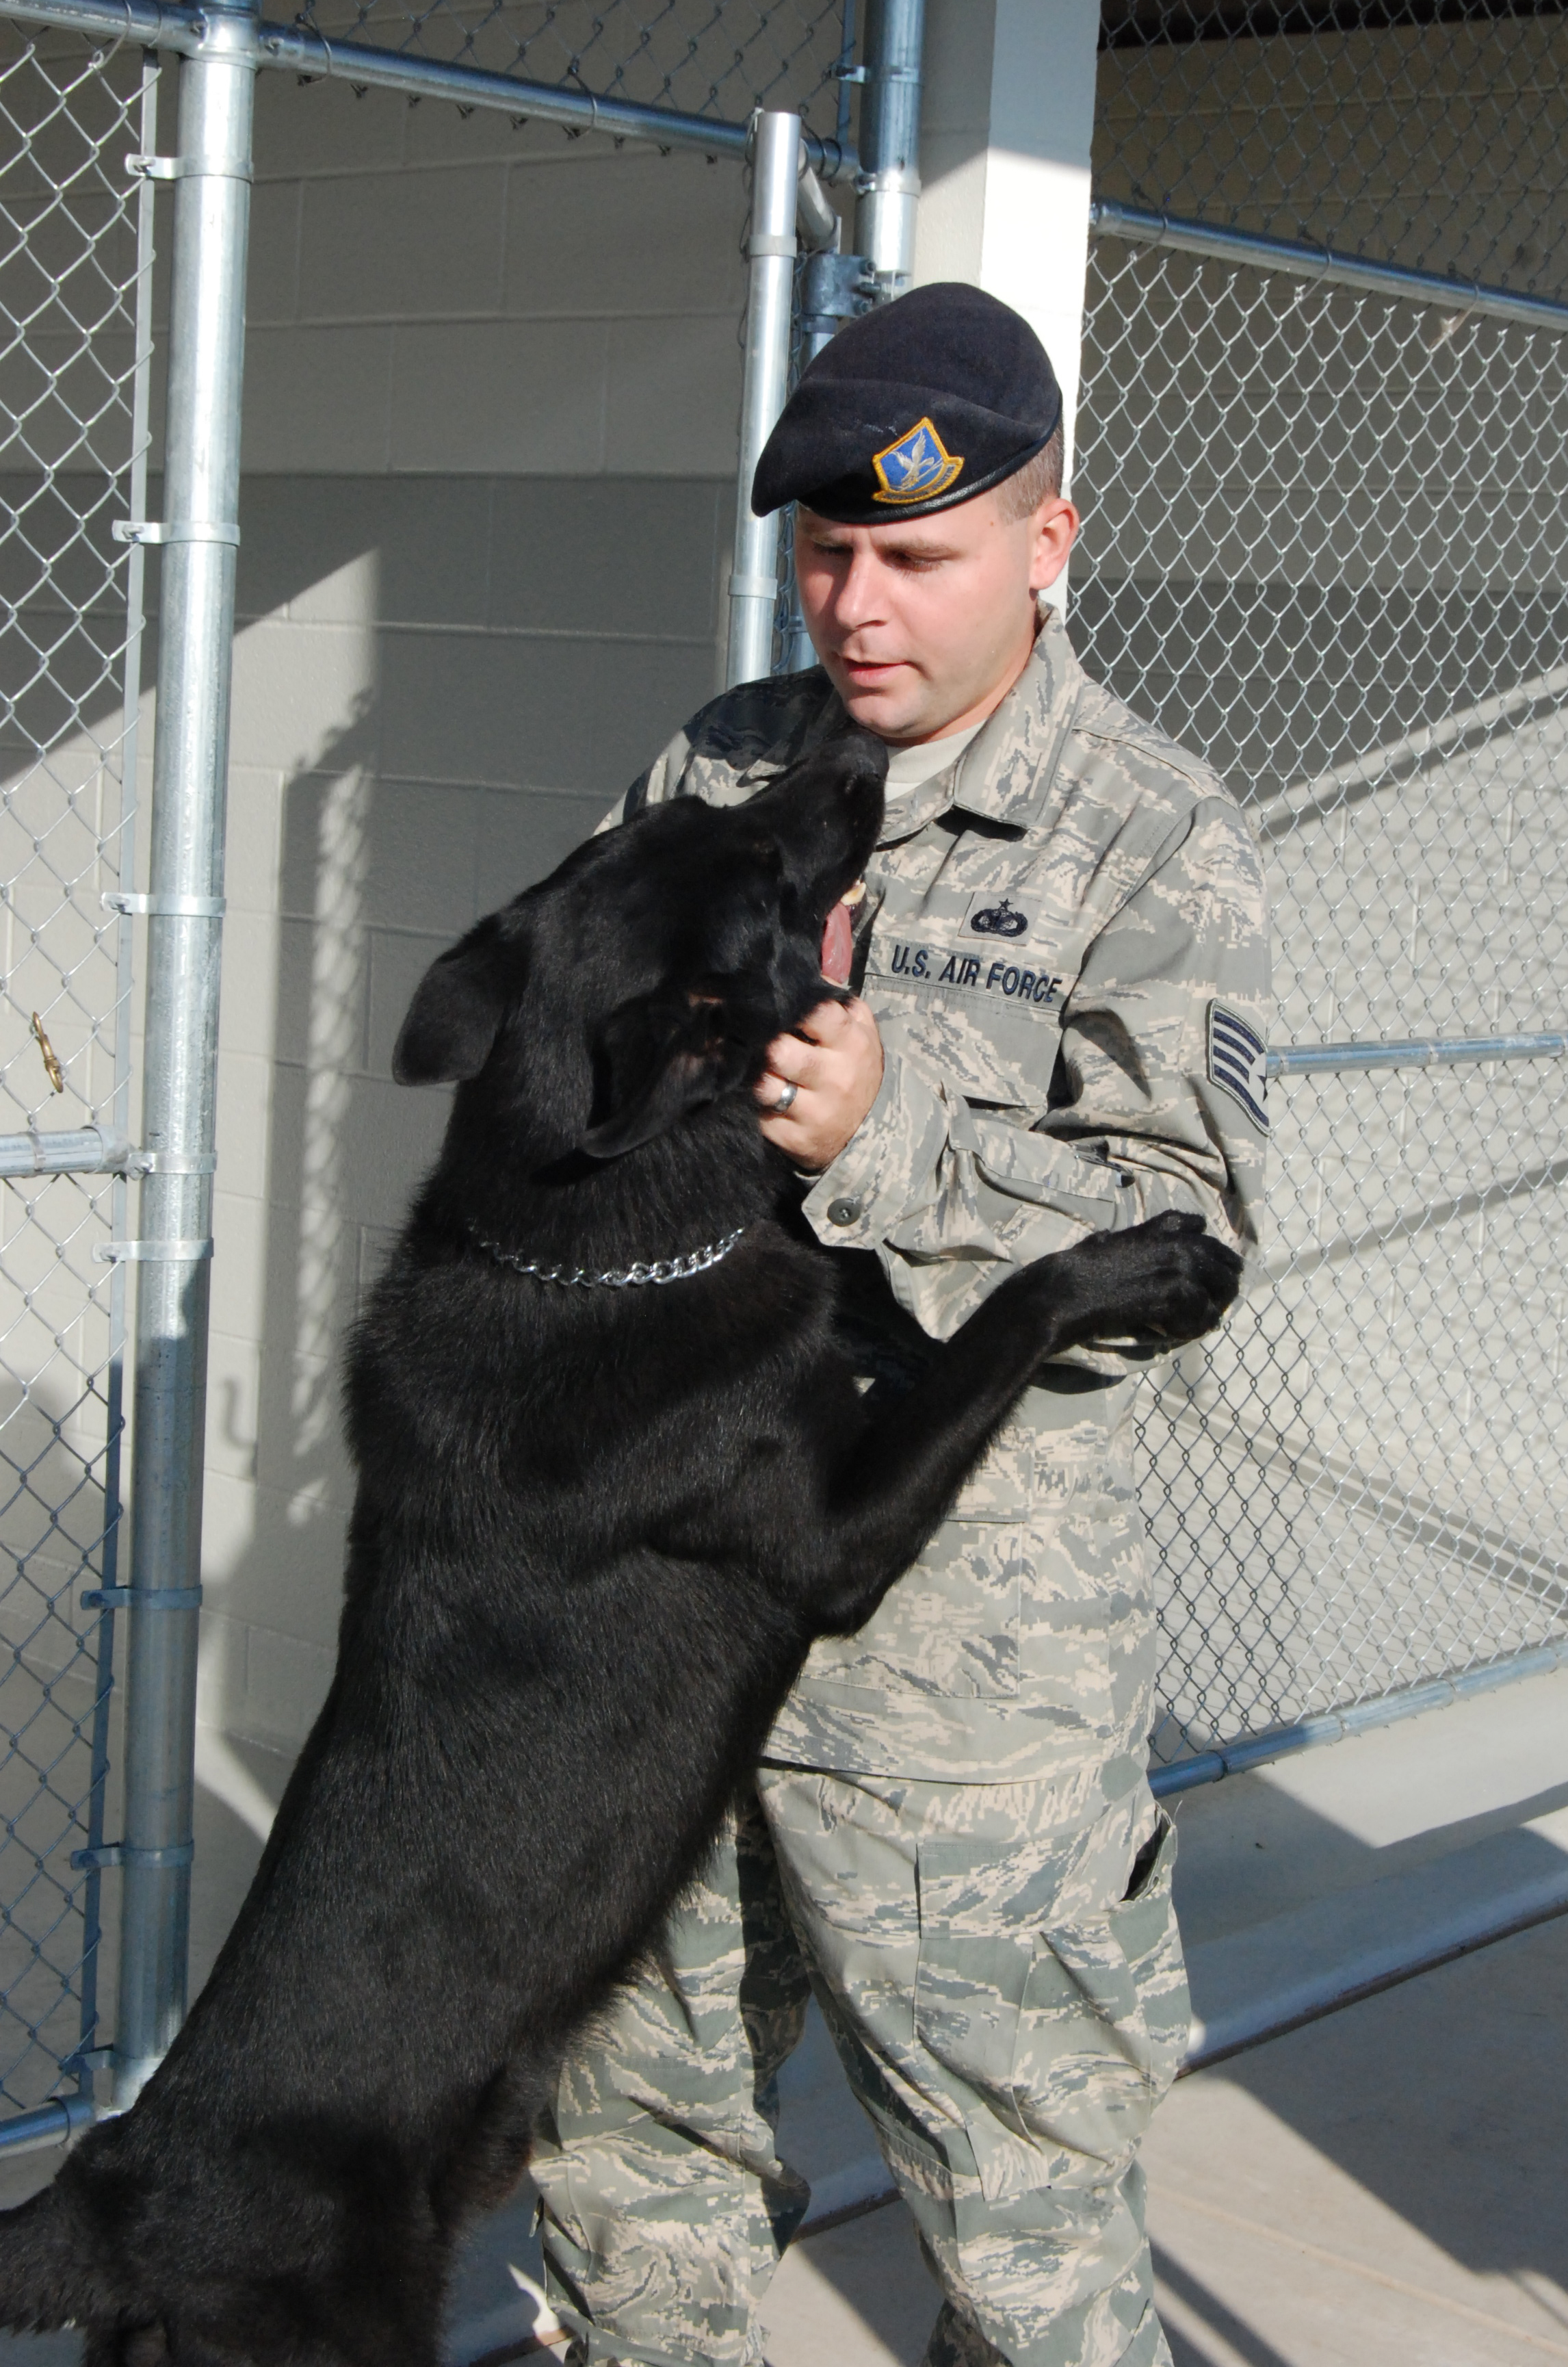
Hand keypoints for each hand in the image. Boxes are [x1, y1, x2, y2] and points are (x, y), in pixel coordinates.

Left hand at [756, 998, 882, 1170]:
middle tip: (751, 1038)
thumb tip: (802, 970)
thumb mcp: (859, 1030)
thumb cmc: (854, 1068)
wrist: (870, 1131)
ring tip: (747, 1065)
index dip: (788, 1006)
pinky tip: (749, 1094)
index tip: (772, 1005)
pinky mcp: (795, 1138)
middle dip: (762, 1043)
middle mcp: (835, 1078)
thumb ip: (834, 998)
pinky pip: (759, 1116)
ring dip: (750, 1074)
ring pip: (764, 1086)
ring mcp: (815, 1112)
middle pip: (780, 1051)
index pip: (816, 1013)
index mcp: (850, 1043)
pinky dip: (749, 1103)